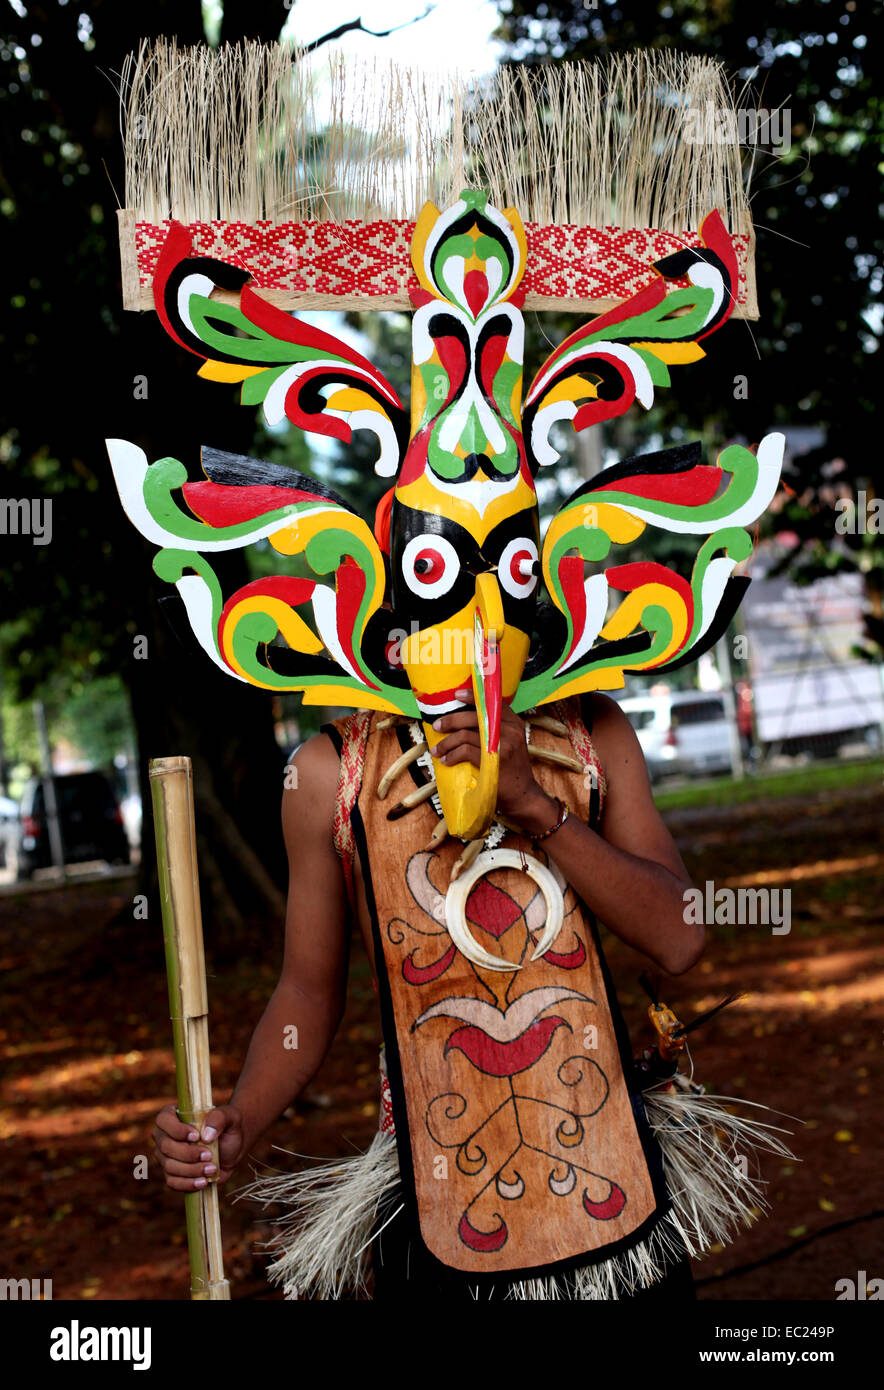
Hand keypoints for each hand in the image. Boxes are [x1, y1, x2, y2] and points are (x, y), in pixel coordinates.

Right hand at [151, 1102, 245, 1191]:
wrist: (233, 1148)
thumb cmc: (229, 1127)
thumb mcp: (230, 1117)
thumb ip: (219, 1118)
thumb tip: (206, 1135)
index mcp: (174, 1115)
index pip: (163, 1120)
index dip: (176, 1130)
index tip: (196, 1136)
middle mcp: (165, 1135)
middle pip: (165, 1147)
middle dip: (188, 1153)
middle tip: (208, 1155)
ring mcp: (166, 1156)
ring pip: (169, 1166)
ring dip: (191, 1170)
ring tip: (211, 1168)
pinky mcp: (172, 1173)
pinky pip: (172, 1182)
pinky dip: (188, 1184)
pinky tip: (203, 1181)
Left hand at [431, 690, 555, 824]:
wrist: (523, 795)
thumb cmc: (511, 769)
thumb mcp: (510, 744)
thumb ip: (495, 730)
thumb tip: (465, 720)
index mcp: (514, 723)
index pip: (492, 703)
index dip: (472, 697)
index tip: (456, 695)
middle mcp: (511, 730)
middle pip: (473, 717)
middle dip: (451, 720)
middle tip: (437, 726)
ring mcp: (503, 745)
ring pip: (465, 735)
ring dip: (446, 743)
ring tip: (437, 750)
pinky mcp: (493, 761)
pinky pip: (465, 751)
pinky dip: (452, 755)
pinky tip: (447, 760)